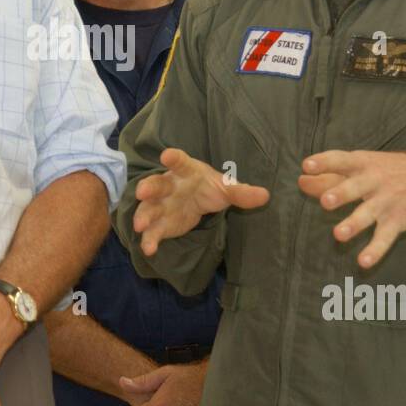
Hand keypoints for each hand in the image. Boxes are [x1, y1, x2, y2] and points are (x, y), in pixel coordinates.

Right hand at [132, 148, 269, 255]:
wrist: (199, 200)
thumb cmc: (209, 187)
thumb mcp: (227, 188)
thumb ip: (242, 192)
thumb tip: (265, 195)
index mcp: (186, 171)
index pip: (180, 162)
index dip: (174, 158)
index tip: (167, 155)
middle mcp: (170, 186)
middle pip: (157, 185)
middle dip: (149, 188)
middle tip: (141, 192)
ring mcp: (162, 205)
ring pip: (150, 208)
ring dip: (143, 216)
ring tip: (140, 226)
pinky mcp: (162, 223)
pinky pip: (154, 231)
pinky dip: (150, 239)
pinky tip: (149, 249)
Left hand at [298, 150, 405, 268]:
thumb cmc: (384, 171)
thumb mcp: (360, 166)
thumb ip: (329, 175)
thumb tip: (301, 181)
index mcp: (362, 164)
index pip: (341, 160)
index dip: (324, 162)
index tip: (306, 165)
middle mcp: (374, 181)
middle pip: (355, 187)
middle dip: (341, 193)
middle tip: (325, 201)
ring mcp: (386, 201)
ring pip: (368, 213)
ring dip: (354, 224)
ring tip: (338, 235)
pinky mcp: (397, 220)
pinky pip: (384, 237)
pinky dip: (375, 250)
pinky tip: (363, 262)